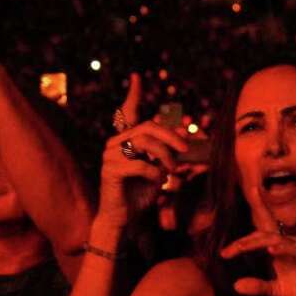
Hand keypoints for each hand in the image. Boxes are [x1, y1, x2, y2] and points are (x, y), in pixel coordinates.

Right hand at [96, 75, 185, 230]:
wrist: (123, 219)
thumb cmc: (140, 193)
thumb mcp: (158, 169)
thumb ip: (167, 152)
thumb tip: (185, 134)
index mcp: (125, 140)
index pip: (127, 112)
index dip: (133, 94)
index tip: (137, 77)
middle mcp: (114, 143)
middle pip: (147, 127)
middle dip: (170, 135)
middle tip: (185, 147)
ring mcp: (110, 156)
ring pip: (144, 143)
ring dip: (165, 156)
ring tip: (173, 170)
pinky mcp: (110, 171)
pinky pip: (139, 165)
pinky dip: (155, 173)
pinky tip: (159, 182)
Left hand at [219, 229, 295, 295]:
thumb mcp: (276, 292)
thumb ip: (258, 287)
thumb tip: (236, 286)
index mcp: (278, 252)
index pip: (259, 235)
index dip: (241, 240)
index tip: (224, 253)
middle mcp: (287, 247)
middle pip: (264, 233)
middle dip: (245, 240)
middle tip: (228, 250)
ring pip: (277, 238)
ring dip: (258, 241)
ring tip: (242, 247)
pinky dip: (283, 248)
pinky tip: (271, 249)